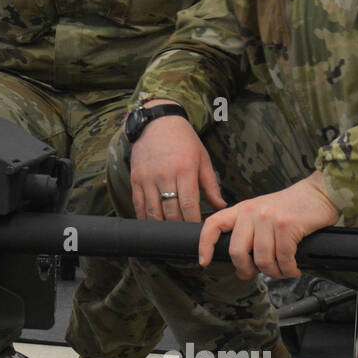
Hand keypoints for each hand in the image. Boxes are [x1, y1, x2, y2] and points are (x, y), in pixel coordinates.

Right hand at [129, 101, 224, 221]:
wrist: (158, 122)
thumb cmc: (184, 140)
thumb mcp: (202, 158)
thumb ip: (211, 184)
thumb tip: (221, 206)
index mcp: (185, 170)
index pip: (188, 204)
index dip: (192, 222)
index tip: (197, 231)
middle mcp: (165, 175)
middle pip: (170, 211)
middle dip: (178, 226)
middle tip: (184, 234)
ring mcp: (147, 178)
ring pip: (153, 211)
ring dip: (161, 225)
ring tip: (169, 232)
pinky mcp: (135, 179)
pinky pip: (138, 204)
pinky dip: (144, 217)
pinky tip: (151, 225)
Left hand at [196, 172, 339, 279]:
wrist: (319, 192)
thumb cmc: (293, 207)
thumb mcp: (263, 215)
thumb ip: (250, 238)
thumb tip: (244, 271)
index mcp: (242, 209)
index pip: (213, 225)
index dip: (205, 245)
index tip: (204, 261)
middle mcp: (252, 212)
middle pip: (237, 252)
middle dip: (247, 269)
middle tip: (259, 273)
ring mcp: (269, 218)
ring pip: (262, 259)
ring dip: (274, 273)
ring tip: (282, 271)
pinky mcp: (287, 226)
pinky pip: (283, 259)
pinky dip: (289, 270)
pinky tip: (293, 269)